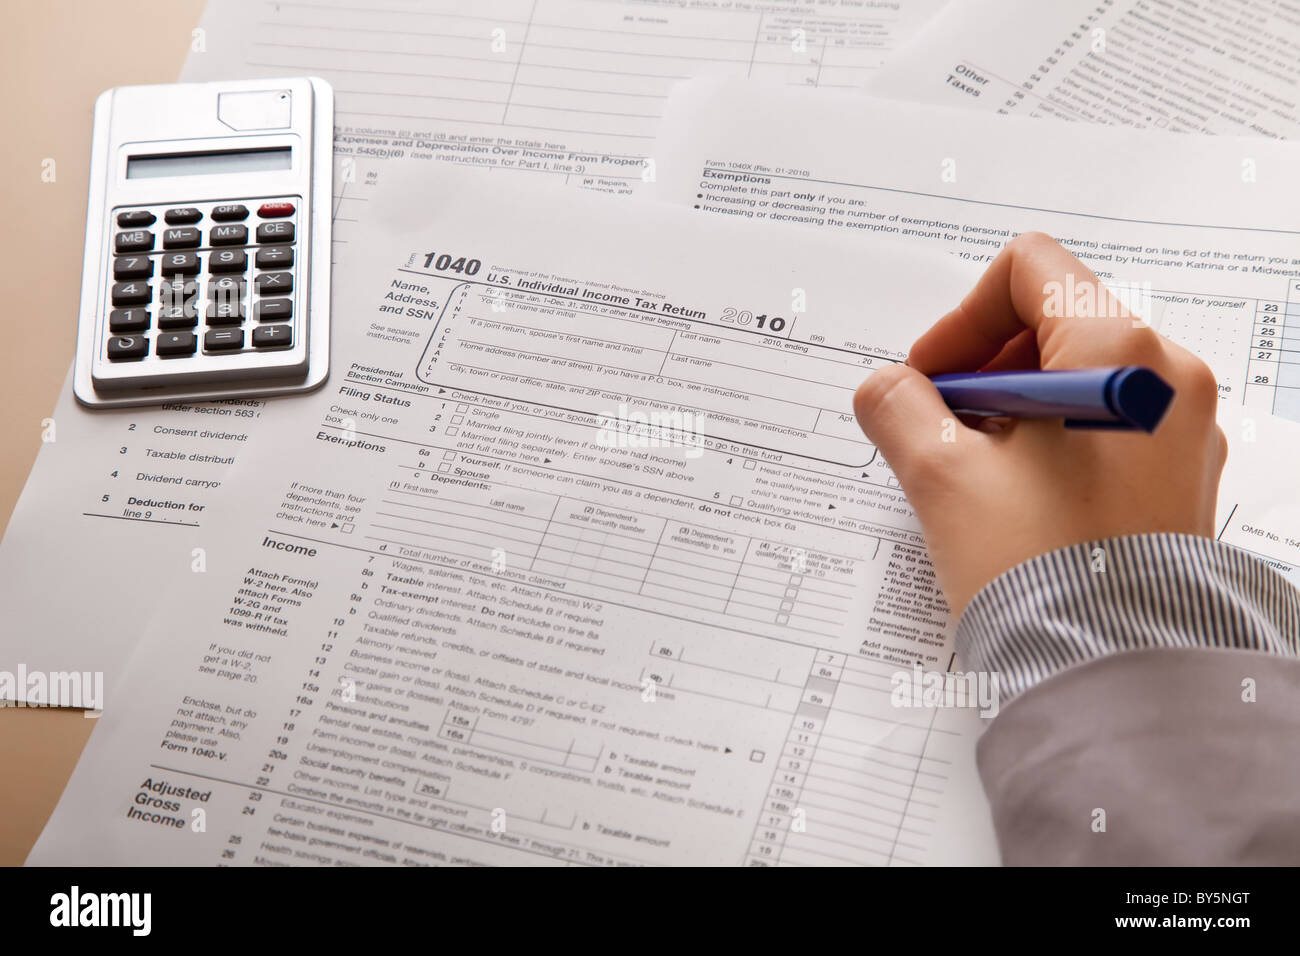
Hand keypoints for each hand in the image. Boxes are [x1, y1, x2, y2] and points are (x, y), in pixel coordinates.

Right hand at [853, 232, 1226, 615]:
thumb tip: (886, 388)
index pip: (1030, 271)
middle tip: (940, 427)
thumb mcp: (943, 478)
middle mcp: (1167, 379)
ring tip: (973, 469)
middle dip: (983, 366)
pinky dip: (1051, 438)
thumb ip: (899, 410)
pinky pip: (1106, 424)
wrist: (1116, 674)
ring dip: (1011, 405)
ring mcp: (1181, 430)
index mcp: (1120, 356)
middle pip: (1055, 321)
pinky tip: (1014, 494)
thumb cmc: (1041, 574)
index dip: (961, 317)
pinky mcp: (1178, 478)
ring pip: (1078, 376)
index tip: (931, 378)